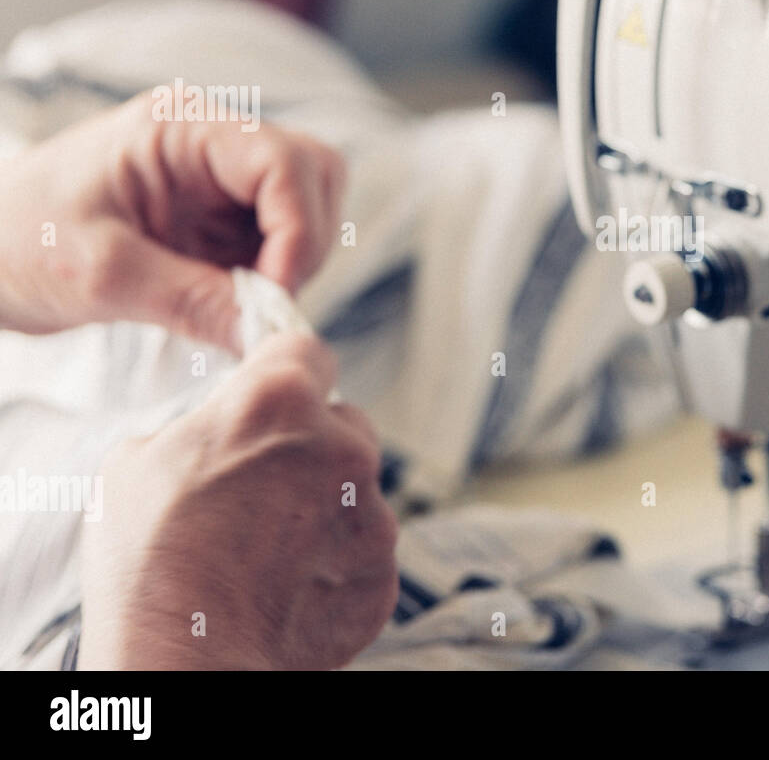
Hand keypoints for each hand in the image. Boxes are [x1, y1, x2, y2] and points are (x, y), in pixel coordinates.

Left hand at [0, 92, 343, 351]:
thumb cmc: (16, 241)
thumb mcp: (101, 275)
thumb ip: (191, 302)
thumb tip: (266, 336)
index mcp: (182, 127)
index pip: (284, 160)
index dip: (298, 228)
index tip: (274, 293)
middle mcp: (214, 144)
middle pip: (315, 174)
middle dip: (306, 243)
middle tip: (263, 302)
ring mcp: (223, 181)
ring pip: (311, 209)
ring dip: (294, 263)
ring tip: (240, 306)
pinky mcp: (223, 220)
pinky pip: (282, 243)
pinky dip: (274, 279)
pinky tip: (231, 304)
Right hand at [79, 332, 398, 669]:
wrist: (182, 665)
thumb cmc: (147, 563)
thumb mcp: (138, 461)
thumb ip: (204, 425)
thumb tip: (223, 426)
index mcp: (278, 401)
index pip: (306, 350)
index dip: (286, 370)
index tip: (275, 392)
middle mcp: (341, 447)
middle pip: (343, 423)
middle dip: (312, 446)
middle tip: (261, 490)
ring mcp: (371, 515)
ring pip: (358, 491)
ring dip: (325, 509)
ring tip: (264, 553)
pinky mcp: (382, 574)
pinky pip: (364, 554)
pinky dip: (335, 566)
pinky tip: (287, 588)